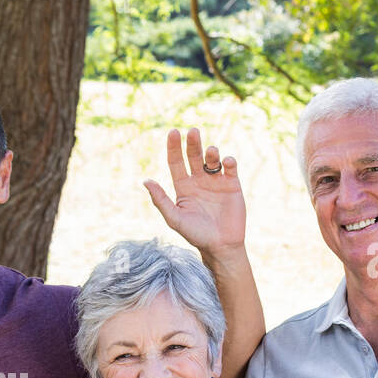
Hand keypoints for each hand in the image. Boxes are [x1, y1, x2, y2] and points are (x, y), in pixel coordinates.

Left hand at [143, 128, 246, 255]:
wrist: (220, 246)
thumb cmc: (195, 234)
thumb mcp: (174, 218)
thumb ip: (160, 200)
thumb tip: (145, 181)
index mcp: (183, 187)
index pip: (176, 162)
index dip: (174, 147)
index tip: (173, 133)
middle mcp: (198, 181)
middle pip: (194, 156)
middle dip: (193, 143)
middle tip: (193, 132)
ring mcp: (216, 182)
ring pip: (212, 159)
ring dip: (211, 152)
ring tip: (211, 152)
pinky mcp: (232, 185)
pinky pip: (230, 168)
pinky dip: (229, 162)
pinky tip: (226, 162)